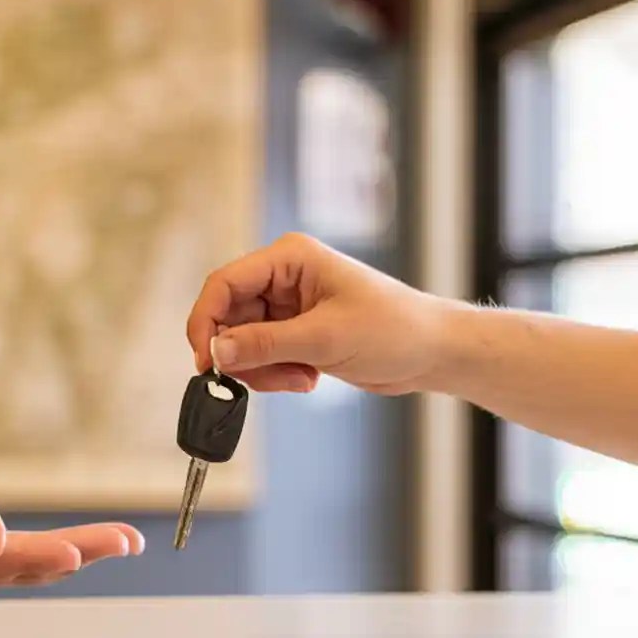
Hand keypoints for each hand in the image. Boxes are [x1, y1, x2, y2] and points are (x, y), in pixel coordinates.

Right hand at [187, 233, 452, 395]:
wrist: (432, 352)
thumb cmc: (395, 329)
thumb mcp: (325, 338)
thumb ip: (266, 344)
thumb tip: (216, 351)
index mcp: (290, 258)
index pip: (224, 283)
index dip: (207, 321)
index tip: (206, 360)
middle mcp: (283, 277)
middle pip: (228, 316)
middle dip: (241, 354)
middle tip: (259, 379)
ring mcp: (287, 307)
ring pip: (242, 342)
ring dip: (262, 370)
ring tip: (298, 379)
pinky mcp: (295, 333)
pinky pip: (262, 357)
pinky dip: (275, 374)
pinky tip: (307, 378)